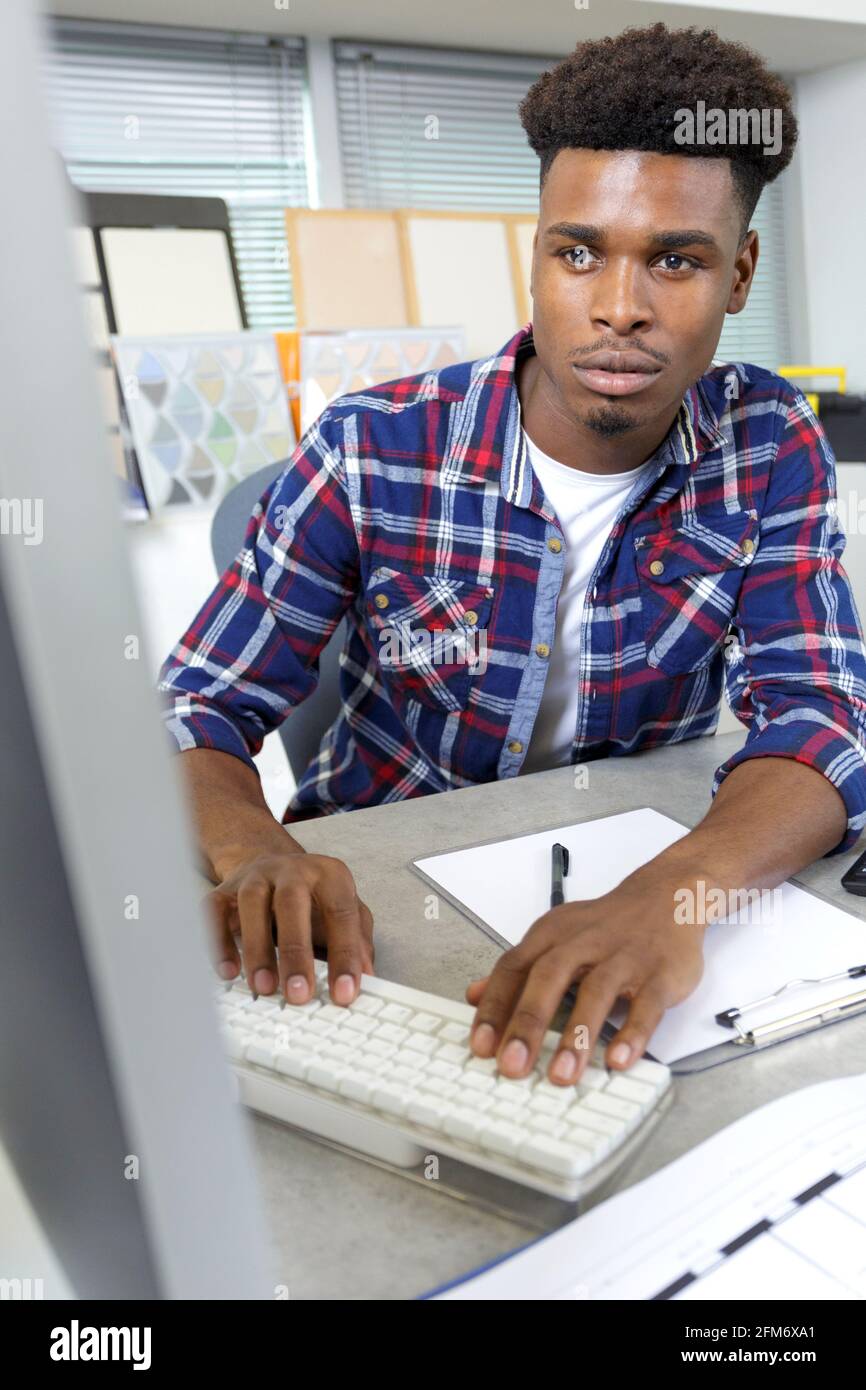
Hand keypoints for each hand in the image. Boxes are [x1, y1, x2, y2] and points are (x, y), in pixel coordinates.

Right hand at [205, 850, 374, 1005]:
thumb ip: (358, 942)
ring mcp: (255, 877)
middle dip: (295, 952)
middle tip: (299, 994)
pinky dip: (218, 942)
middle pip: (291, 903)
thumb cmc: (315, 899)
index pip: (341, 913)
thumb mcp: (346, 912)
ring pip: (252, 904)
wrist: (273, 866)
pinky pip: (214, 912)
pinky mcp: (225, 890)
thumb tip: (365, 979)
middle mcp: (291, 870)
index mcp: (330, 874)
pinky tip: (228, 972)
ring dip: (257, 949)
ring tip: (264, 988)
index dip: (345, 955)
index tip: (344, 993)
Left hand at [465, 868, 705, 1084]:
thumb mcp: (555, 937)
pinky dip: (632, 1034)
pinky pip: (646, 1006)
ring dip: (577, 1037)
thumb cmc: (606, 925)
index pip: (513, 968)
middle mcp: (585, 943)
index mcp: (552, 935)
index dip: (494, 1007)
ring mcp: (624, 957)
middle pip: (548, 979)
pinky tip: (618, 1060)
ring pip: (596, 993)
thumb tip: (474, 996)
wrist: (668, 895)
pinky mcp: (660, 974)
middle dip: (528, 1024)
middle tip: (512, 1065)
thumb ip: (517, 969)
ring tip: (562, 1075)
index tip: (480, 1045)